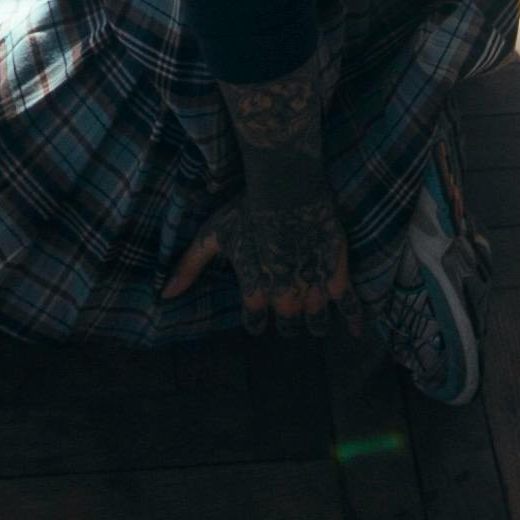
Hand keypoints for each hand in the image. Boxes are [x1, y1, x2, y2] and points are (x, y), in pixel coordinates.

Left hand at [163, 191, 367, 336]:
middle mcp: (284, 299)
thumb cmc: (246, 209)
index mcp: (254, 293)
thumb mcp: (212, 237)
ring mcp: (313, 290)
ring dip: (314, 321)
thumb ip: (188, 268)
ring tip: (313, 314)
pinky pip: (350, 307)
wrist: (287, 188)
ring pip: (316, 323)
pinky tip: (355, 331)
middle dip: (286, 319)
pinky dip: (354, 321)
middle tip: (287, 303)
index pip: (254, 324)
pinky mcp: (337, 276)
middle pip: (287, 326)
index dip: (256, 317)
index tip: (258, 308)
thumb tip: (164, 296)